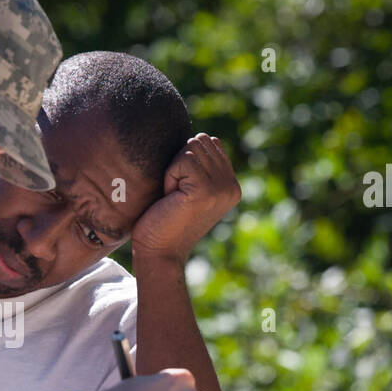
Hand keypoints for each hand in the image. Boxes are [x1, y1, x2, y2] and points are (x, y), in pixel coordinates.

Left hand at [130, 133, 241, 266]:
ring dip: (173, 170)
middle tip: (176, 194)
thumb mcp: (189, 189)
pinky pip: (182, 160)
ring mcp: (222, 187)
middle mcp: (232, 185)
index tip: (182, 191)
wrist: (159, 252)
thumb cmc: (164, 221)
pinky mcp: (206, 190)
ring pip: (191, 147)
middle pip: (200, 141)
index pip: (210, 142)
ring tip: (174, 197)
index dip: (186, 161)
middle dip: (179, 164)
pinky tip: (171, 199)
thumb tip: (199, 138)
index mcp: (231, 185)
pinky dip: (169, 177)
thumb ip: (201, 166)